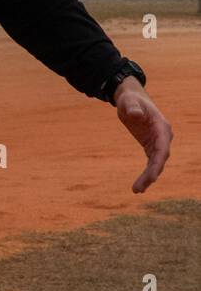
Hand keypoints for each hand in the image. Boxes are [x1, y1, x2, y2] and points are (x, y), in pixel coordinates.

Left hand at [114, 78, 171, 192]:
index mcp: (161, 126)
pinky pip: (151, 162)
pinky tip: (139, 186)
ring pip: (156, 163)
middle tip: (139, 188)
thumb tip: (135, 115)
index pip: (163, 147)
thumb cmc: (131, 100)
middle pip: (160, 158)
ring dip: (148, 177)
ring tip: (136, 190)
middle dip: (151, 174)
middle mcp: (163, 136)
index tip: (152, 175)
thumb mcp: (129, 101)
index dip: (158, 161)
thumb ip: (132, 107)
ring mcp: (158, 142)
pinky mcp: (151, 146)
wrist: (132, 100)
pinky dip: (146, 173)